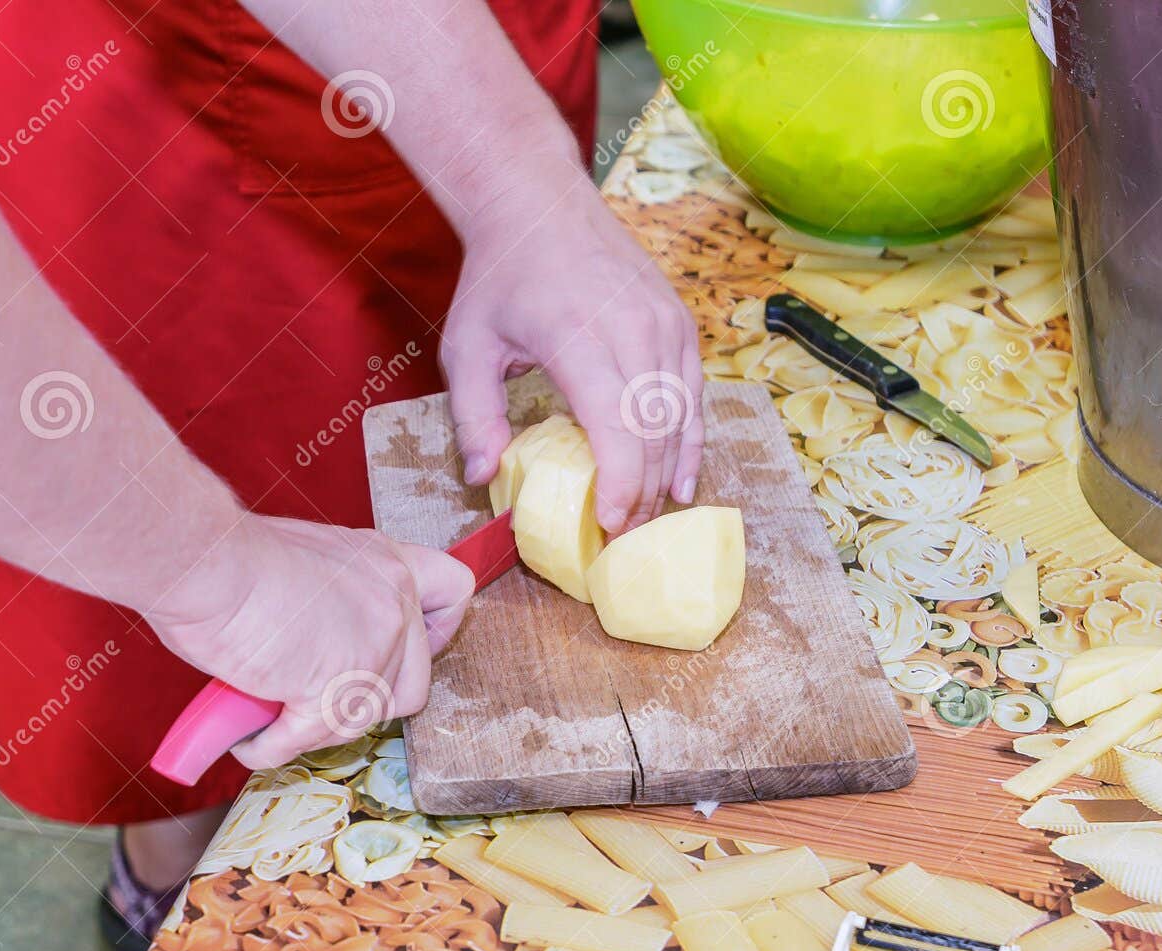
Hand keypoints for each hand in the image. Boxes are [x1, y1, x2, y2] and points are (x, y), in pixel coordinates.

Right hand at [145, 515, 473, 768]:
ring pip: (362, 720)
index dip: (439, 630)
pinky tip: (253, 740)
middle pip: (414, 686)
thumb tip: (323, 650)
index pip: (454, 591)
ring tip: (276, 721)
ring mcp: (372, 646)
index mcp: (388, 564)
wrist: (208, 565)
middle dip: (368, 705)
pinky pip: (311, 737)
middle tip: (324, 702)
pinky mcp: (338, 685)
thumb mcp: (311, 565)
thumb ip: (337, 603)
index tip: (408, 648)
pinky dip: (276, 747)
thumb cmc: (236, 559)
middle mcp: (393, 603)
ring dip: (318, 729)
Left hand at [440, 155, 704, 533]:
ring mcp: (663, 322)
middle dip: (643, 491)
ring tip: (648, 516)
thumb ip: (473, 416)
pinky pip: (694, 392)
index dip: (621, 485)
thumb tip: (481, 476)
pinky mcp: (680, 321)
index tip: (608, 525)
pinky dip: (690, 438)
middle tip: (622, 536)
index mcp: (577, 337)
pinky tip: (681, 478)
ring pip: (681, 414)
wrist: (539, 204)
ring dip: (669, 472)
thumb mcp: (467, 347)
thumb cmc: (500, 279)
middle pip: (654, 430)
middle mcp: (631, 328)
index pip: (617, 426)